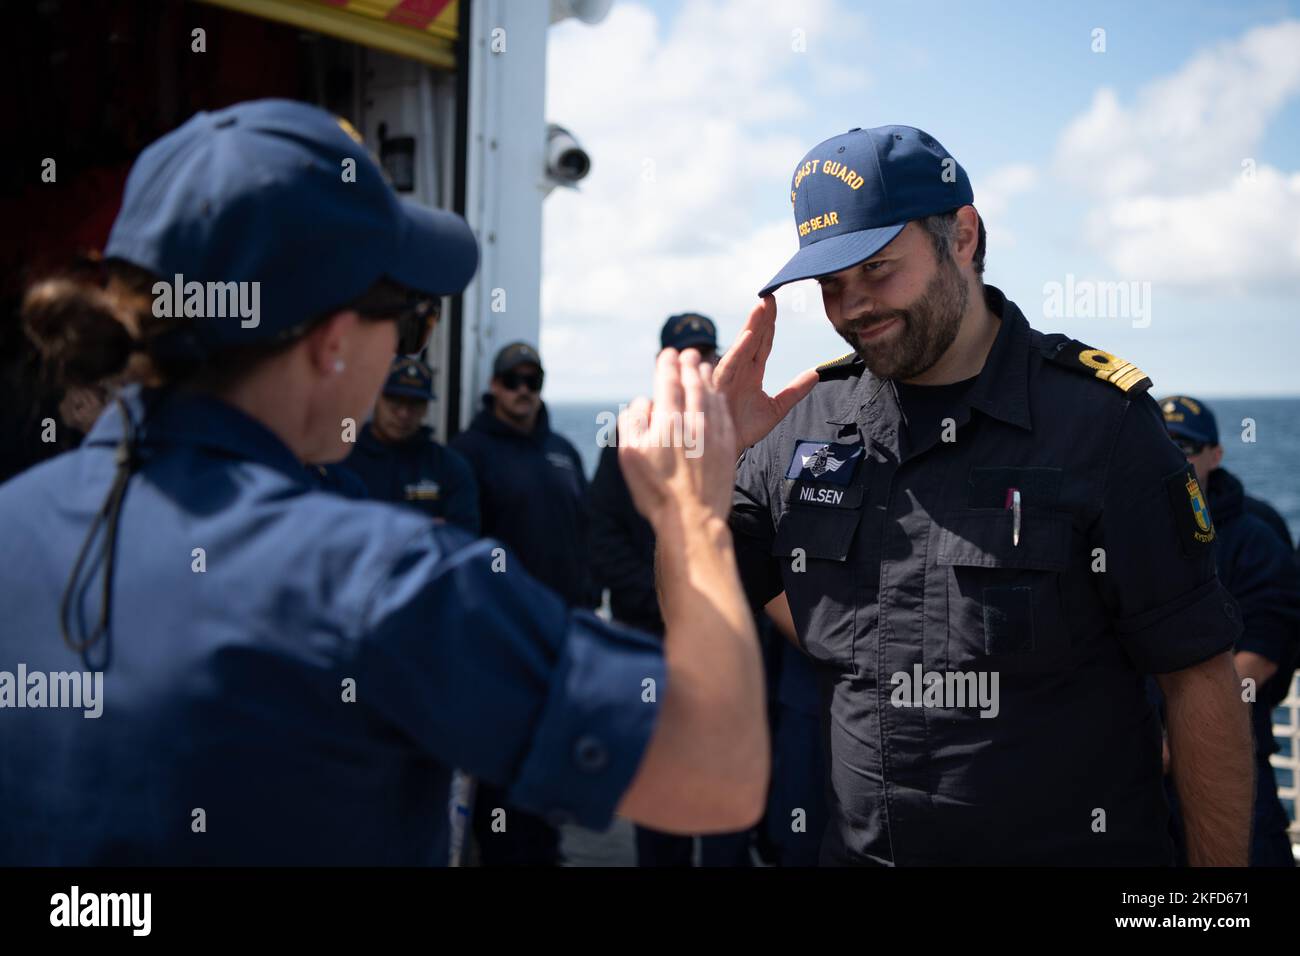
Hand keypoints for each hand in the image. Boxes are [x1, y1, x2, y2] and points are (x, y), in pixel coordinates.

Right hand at [619, 348, 736, 528]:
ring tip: (703, 366)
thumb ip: (633, 421)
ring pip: (711, 394)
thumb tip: (643, 401)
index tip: (667, 354)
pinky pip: (723, 412)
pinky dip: (719, 397)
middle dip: (688, 365)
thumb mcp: (629, 455)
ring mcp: (712, 432)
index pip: (668, 382)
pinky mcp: (727, 445)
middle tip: (688, 353)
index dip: (667, 364)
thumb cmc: (655, 490)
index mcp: (666, 420)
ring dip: (706, 377)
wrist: (691, 518)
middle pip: (692, 383)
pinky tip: (717, 394)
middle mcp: (692, 420)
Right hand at [713, 296, 817, 451]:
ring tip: (762, 306)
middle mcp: (739, 369)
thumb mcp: (776, 409)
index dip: (770, 322)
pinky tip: (749, 336)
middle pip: (753, 338)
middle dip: (761, 316)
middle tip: (771, 294)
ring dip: (752, 326)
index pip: (763, 342)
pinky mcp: (720, 387)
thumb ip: (795, 391)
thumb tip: (816, 373)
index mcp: (751, 372)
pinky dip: (739, 350)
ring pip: (742, 346)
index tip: (776, 301)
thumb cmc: (744, 429)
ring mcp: (728, 376)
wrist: (726, 450)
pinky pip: (730, 365)